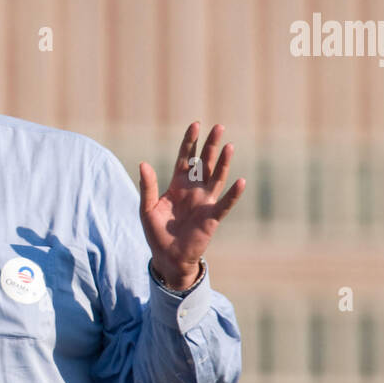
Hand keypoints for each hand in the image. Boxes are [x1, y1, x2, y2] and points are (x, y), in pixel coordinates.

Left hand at [138, 122, 244, 289]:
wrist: (167, 257)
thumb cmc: (157, 233)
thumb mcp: (146, 208)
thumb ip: (147, 186)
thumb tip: (143, 163)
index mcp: (177, 185)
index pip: (185, 158)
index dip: (190, 143)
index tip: (195, 125)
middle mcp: (193, 190)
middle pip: (204, 163)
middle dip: (210, 145)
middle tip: (219, 127)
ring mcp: (204, 202)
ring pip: (216, 178)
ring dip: (223, 163)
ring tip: (229, 145)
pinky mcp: (212, 217)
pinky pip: (224, 204)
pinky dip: (233, 194)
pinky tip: (240, 181)